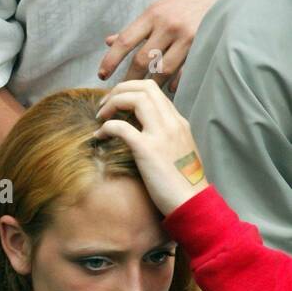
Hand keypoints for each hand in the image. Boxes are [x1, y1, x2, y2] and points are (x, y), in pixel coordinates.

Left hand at [93, 80, 209, 215]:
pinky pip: (121, 127)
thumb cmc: (183, 183)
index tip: (116, 102)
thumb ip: (164, 136)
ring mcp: (161, 134)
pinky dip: (106, 127)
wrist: (193, 203)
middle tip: (104, 104)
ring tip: (100, 116)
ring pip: (135, 98)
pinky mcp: (148, 150)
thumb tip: (142, 131)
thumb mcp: (178, 150)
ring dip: (112, 103)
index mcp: (178, 122)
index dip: (130, 90)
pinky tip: (99, 136)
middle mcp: (172, 122)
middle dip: (119, 90)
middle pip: (144, 87)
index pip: (154, 90)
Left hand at [97, 0, 256, 90]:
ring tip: (144, 93)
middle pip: (142, 60)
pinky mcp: (203, 44)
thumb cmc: (186, 0)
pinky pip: (185, 71)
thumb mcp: (158, 8)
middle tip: (121, 93)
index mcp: (152, 14)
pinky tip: (169, 88)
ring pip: (162, 70)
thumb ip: (136, 28)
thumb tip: (109, 41)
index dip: (110, 60)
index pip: (125, 41)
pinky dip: (175, 83)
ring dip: (151, 84)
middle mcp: (167, 25)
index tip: (102, 76)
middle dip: (129, 79)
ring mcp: (186, 35)